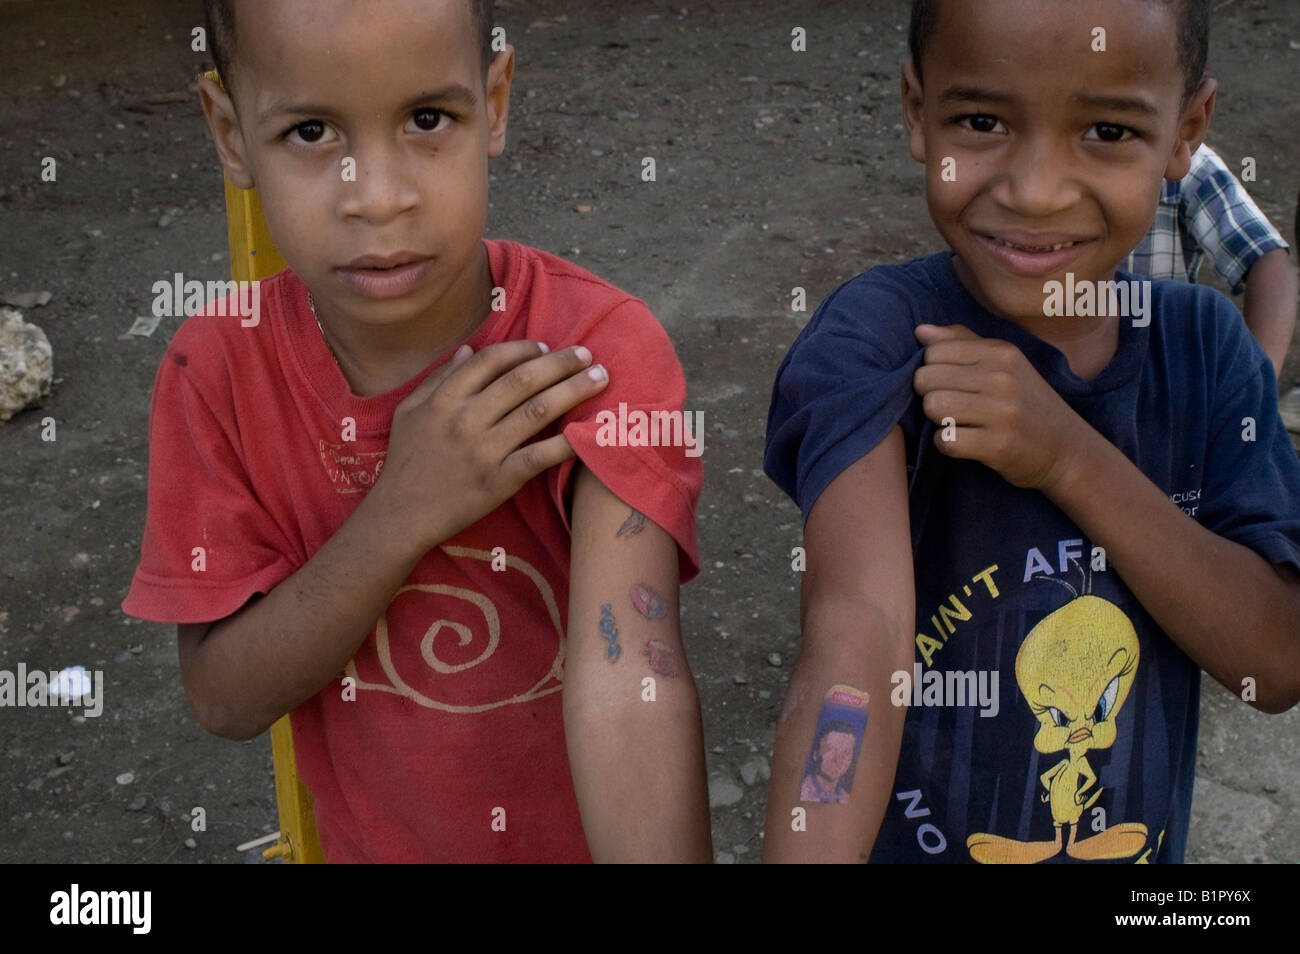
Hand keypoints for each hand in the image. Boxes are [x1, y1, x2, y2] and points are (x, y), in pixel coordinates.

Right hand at [377, 340, 607, 547]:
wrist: (401, 516)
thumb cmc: (406, 461)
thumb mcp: (410, 411)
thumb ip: (438, 378)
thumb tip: (468, 350)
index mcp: (444, 398)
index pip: (491, 360)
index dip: (523, 349)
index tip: (546, 347)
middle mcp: (465, 419)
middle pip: (522, 380)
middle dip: (560, 363)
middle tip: (588, 353)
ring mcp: (484, 450)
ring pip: (537, 411)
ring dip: (574, 390)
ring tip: (600, 378)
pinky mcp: (499, 481)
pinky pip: (539, 456)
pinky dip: (566, 442)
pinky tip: (589, 432)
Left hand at [912, 323, 1086, 490]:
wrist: (1068, 449)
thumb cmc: (1027, 404)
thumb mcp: (1005, 365)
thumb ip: (963, 343)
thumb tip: (921, 331)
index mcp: (1002, 352)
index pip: (934, 352)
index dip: (932, 370)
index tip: (950, 384)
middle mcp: (1002, 377)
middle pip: (926, 379)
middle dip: (929, 395)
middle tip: (951, 407)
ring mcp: (1002, 412)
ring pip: (933, 406)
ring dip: (936, 420)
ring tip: (956, 423)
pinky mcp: (998, 445)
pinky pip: (944, 440)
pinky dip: (946, 444)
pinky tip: (964, 442)